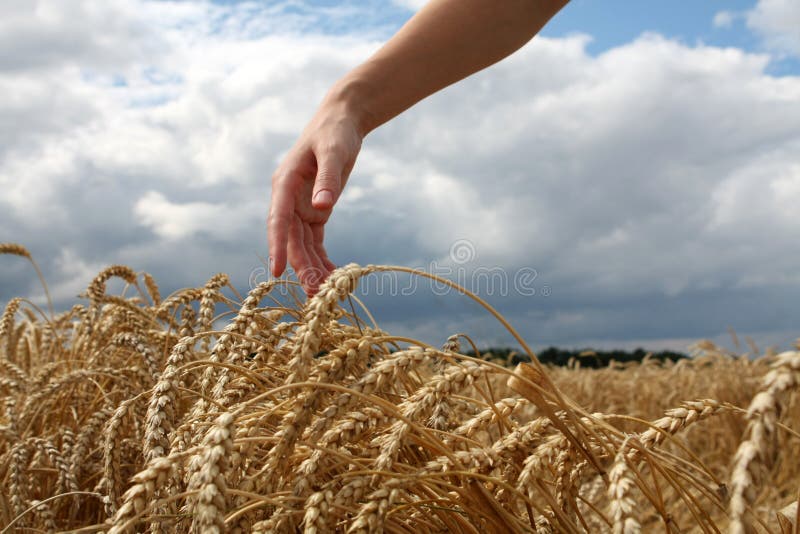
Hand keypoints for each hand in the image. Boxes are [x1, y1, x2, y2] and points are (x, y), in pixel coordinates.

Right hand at [268, 96, 362, 295]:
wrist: (342, 122)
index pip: (278, 220)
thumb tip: (321, 206)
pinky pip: (316, 242)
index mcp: (284, 184)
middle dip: (301, 267)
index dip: (278, 246)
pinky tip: (332, 278)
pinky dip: (322, 259)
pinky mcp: (315, 212)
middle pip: (291, 240)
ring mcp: (300, 208)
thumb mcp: (334, 151)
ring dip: (311, 268)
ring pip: (302, 245)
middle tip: (313, 294)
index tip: (277, 271)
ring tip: (323, 295)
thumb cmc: (335, 132)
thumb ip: (328, 178)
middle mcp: (287, 200)